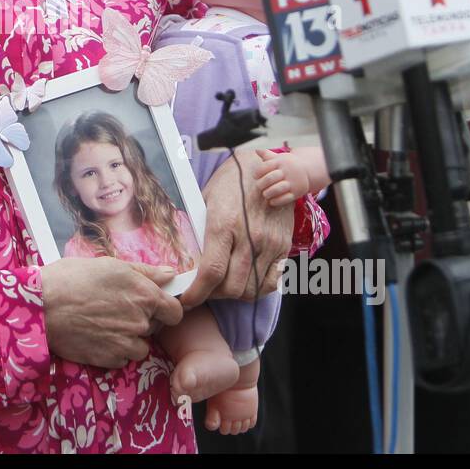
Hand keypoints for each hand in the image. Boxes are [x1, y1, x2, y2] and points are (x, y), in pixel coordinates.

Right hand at [42, 257, 183, 368]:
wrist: (41, 306)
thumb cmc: (71, 279)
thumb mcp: (111, 265)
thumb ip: (146, 272)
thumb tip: (171, 274)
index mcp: (144, 294)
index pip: (175, 311)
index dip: (166, 309)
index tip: (154, 307)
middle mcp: (140, 321)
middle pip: (155, 327)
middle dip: (142, 320)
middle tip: (116, 309)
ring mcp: (126, 343)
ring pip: (140, 346)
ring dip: (129, 338)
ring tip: (105, 324)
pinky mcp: (110, 359)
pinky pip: (122, 358)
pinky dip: (113, 351)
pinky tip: (96, 336)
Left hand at [181, 147, 293, 308]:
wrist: (269, 168)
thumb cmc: (231, 182)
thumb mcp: (206, 200)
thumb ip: (199, 232)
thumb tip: (186, 263)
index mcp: (224, 223)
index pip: (211, 272)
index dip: (196, 294)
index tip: (186, 300)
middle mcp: (249, 237)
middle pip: (231, 287)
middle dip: (212, 296)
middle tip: (203, 290)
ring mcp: (270, 243)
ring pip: (250, 290)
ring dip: (233, 294)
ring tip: (222, 284)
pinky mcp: (283, 247)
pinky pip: (269, 283)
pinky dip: (255, 289)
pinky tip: (243, 279)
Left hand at [253, 148, 309, 206]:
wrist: (307, 170)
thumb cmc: (287, 165)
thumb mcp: (279, 158)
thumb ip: (267, 155)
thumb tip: (257, 149)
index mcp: (280, 161)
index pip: (265, 166)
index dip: (257, 172)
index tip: (255, 176)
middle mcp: (287, 171)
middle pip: (270, 178)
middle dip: (261, 184)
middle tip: (259, 187)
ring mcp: (293, 182)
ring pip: (278, 189)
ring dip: (268, 193)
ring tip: (265, 194)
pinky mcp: (297, 192)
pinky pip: (286, 198)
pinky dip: (277, 201)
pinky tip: (272, 201)